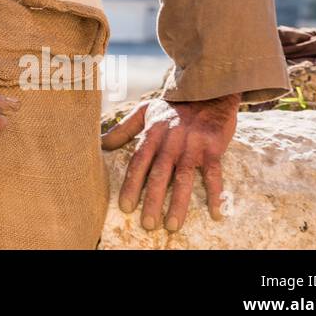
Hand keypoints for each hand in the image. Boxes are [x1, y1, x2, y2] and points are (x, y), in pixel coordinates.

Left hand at [100, 92, 240, 231]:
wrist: (208, 91)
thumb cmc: (173, 105)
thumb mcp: (145, 111)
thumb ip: (124, 129)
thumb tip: (100, 143)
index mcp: (153, 133)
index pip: (138, 162)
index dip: (131, 184)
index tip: (125, 206)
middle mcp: (171, 140)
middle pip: (159, 173)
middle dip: (151, 199)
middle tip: (147, 224)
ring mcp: (193, 144)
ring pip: (184, 176)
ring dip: (178, 203)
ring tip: (173, 225)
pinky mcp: (214, 146)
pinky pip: (214, 173)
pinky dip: (215, 193)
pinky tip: (215, 212)